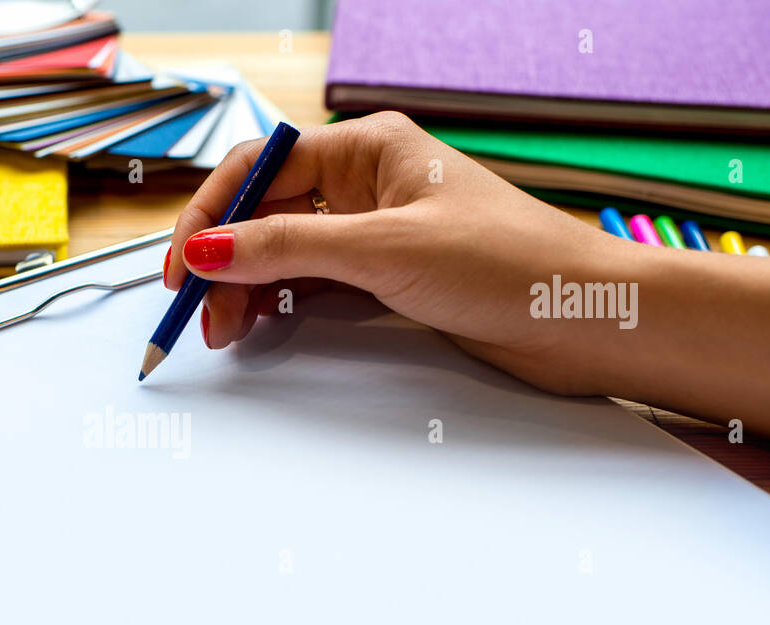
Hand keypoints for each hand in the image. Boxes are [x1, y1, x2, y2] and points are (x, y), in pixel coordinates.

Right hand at [165, 112, 627, 395]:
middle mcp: (367, 183)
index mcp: (368, 148)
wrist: (586, 319)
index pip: (260, 168)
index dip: (211, 215)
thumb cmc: (510, 264)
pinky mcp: (387, 277)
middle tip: (199, 312)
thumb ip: (287, 248)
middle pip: (265, 212)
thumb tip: (208, 249)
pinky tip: (259, 324)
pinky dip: (281, 303)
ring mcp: (375, 231)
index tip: (182, 264)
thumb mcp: (383, 250)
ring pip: (284, 251)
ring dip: (248, 287)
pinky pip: (313, 283)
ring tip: (225, 329)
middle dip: (225, 260)